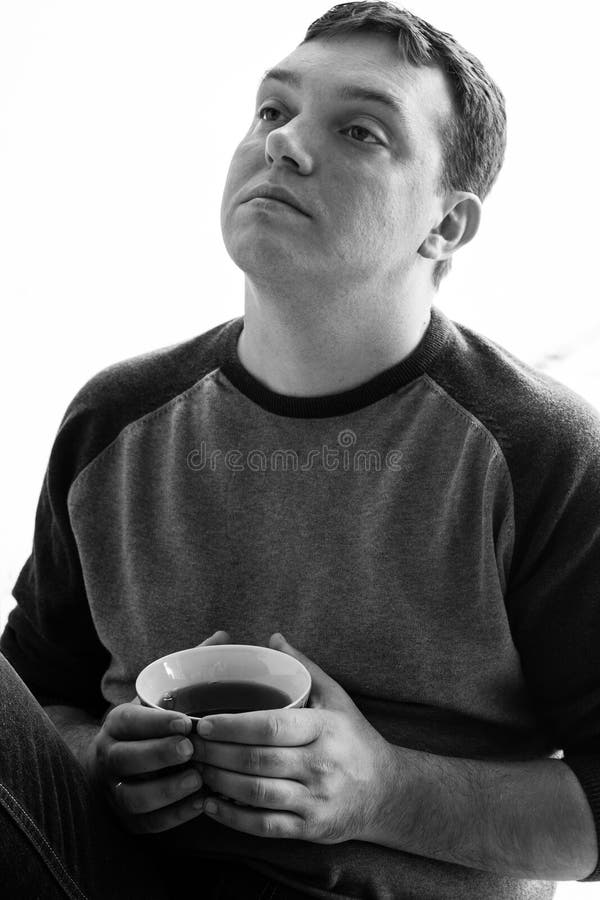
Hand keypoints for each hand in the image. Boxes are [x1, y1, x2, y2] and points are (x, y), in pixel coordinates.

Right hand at [86, 629, 230, 833]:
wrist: (119, 763)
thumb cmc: (153, 722)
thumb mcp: (164, 694)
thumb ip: (190, 667)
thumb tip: (224, 637)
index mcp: (118, 722)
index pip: (130, 721)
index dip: (155, 723)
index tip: (186, 722)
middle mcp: (110, 756)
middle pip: (126, 759)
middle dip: (159, 755)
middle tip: (192, 750)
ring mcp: (116, 790)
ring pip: (133, 796)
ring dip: (166, 790)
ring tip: (198, 781)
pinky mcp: (129, 820)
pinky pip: (146, 823)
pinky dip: (172, 816)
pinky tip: (199, 805)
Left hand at [190, 633, 395, 843]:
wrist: (387, 793)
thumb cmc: (354, 738)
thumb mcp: (336, 698)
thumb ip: (304, 668)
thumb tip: (273, 639)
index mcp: (324, 728)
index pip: (271, 726)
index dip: (232, 725)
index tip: (203, 722)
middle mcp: (320, 765)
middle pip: (257, 760)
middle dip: (216, 753)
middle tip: (188, 745)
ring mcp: (315, 800)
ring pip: (256, 794)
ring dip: (218, 782)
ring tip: (195, 768)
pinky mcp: (309, 829)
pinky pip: (264, 826)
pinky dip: (232, 817)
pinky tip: (210, 804)